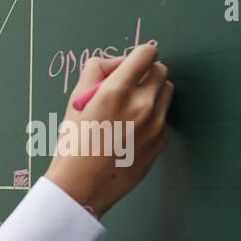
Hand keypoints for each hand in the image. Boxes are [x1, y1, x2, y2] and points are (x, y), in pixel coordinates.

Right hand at [44, 43, 173, 218]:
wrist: (81, 187)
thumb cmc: (73, 147)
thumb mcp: (74, 104)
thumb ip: (93, 73)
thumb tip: (112, 63)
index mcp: (116, 91)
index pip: (147, 53)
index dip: (138, 56)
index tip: (128, 66)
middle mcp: (141, 104)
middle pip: (161, 70)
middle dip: (145, 74)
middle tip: (126, 88)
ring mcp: (155, 124)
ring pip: (166, 92)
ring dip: (152, 93)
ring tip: (129, 110)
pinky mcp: (161, 141)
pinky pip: (163, 118)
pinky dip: (151, 118)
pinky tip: (129, 133)